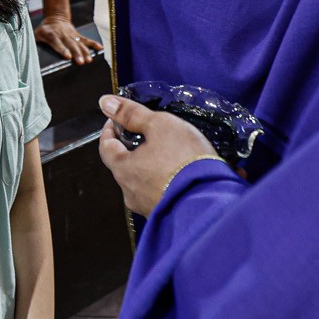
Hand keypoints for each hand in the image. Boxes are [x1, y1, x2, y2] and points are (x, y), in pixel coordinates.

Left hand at [35, 13, 100, 65]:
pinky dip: (93, 44)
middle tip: (80, 62)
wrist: (55, 18)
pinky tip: (100, 48)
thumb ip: (35, 42)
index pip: (57, 43)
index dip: (62, 49)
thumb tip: (30, 54)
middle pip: (70, 45)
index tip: (68, 56)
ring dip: (85, 52)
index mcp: (51, 35)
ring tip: (89, 60)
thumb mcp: (36, 34)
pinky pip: (86, 40)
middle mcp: (63, 35)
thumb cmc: (44, 29)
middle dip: (76, 54)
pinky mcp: (77, 35)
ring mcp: (71, 35)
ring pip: (79, 44)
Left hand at [98, 93, 217, 215]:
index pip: (105, 147)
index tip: (118, 119)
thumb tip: (105, 102)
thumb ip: (132, 114)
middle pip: (123, 165)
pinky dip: (163, 181)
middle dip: (131, 148)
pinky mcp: (165, 216)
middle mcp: (130, 192)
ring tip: (168, 153)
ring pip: (141, 181)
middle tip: (145, 133)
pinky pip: (158, 193)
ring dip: (148, 166)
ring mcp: (147, 207)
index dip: (110, 129)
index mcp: (123, 169)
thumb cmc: (184, 160)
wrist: (212, 201)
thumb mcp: (160, 125)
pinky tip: (178, 173)